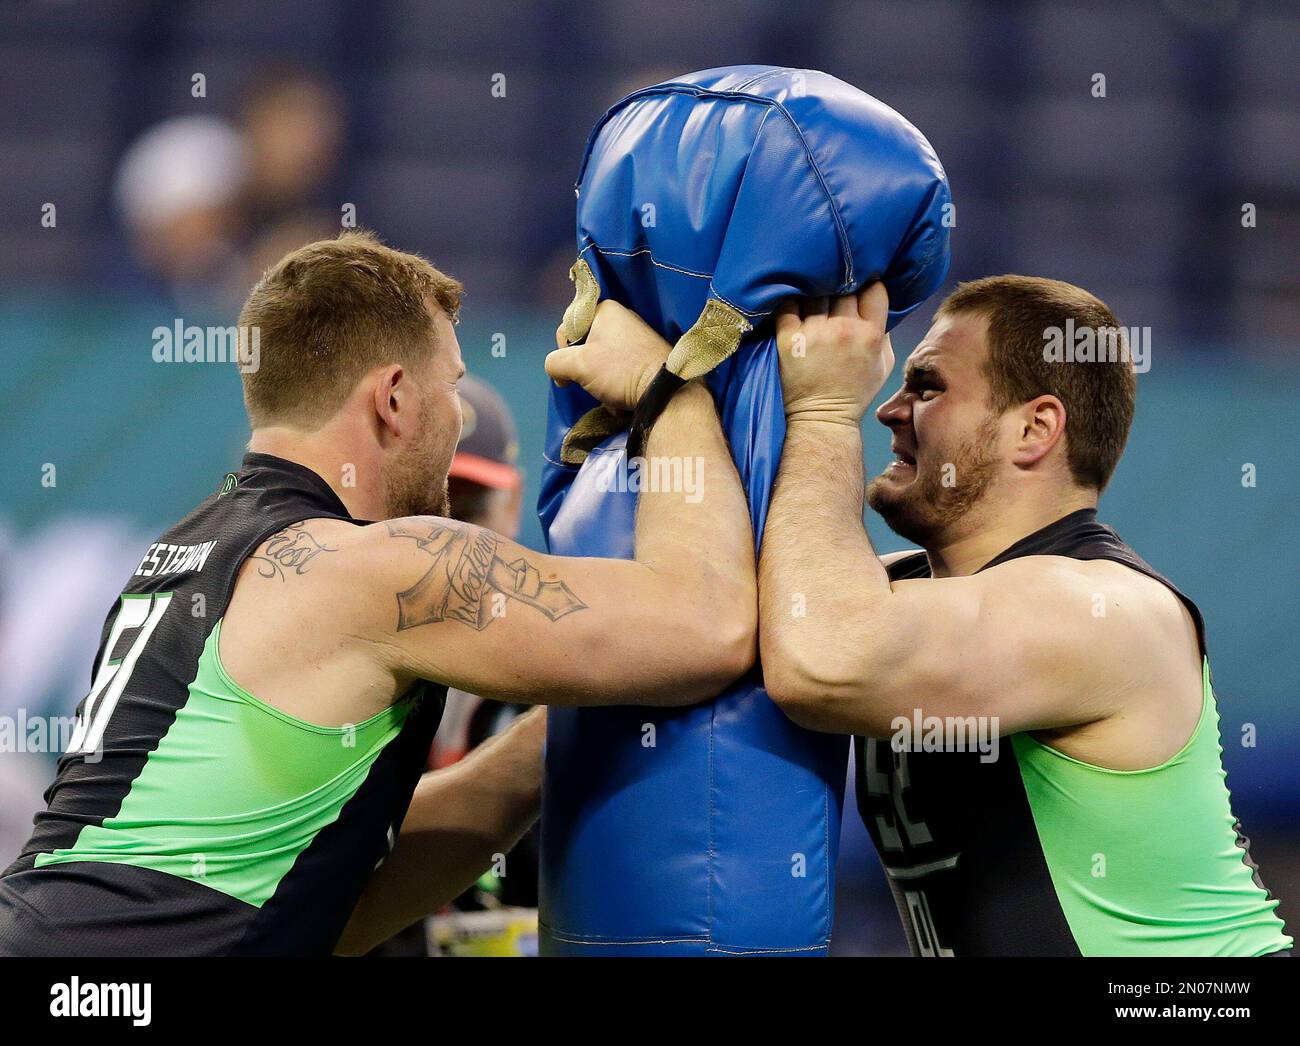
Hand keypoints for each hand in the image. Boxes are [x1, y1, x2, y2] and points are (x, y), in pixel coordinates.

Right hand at [545, 300, 671, 411]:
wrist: (664, 391)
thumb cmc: (621, 371)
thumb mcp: (578, 365)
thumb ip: (554, 362)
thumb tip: (557, 371)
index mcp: (605, 310)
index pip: (568, 327)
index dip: (563, 351)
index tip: (571, 370)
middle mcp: (621, 318)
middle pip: (584, 345)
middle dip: (583, 369)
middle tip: (591, 382)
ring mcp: (634, 337)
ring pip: (599, 360)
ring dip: (597, 381)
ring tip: (608, 393)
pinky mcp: (644, 356)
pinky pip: (617, 368)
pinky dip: (614, 384)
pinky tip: (620, 396)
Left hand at [774, 283, 892, 423]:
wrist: (822, 417)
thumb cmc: (856, 391)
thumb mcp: (884, 364)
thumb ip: (884, 332)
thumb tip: (877, 303)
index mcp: (870, 334)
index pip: (874, 290)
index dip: (869, 284)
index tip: (863, 286)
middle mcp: (843, 330)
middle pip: (844, 288)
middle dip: (843, 286)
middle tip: (837, 289)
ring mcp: (814, 333)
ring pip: (816, 293)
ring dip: (817, 290)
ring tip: (816, 293)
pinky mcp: (788, 338)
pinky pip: (788, 304)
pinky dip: (793, 300)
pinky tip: (797, 303)